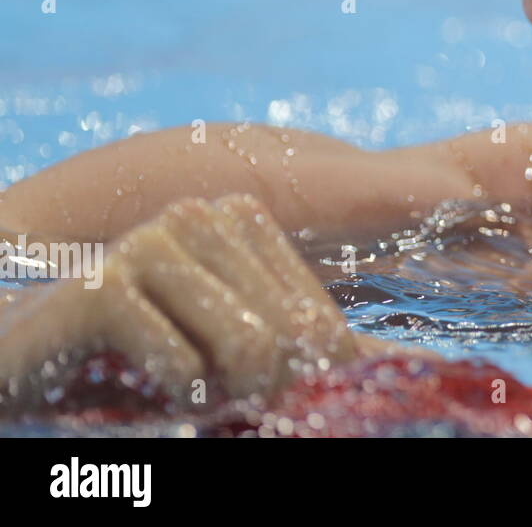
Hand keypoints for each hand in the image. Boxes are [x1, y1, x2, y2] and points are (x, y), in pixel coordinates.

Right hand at [0, 194, 360, 410]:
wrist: (22, 363)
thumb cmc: (133, 363)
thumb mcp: (235, 347)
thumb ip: (314, 344)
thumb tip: (414, 367)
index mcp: (247, 218)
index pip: (326, 328)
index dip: (295, 379)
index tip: (243, 380)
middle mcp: (206, 214)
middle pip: (297, 340)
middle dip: (256, 389)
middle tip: (199, 385)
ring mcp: (157, 239)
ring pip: (251, 353)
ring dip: (213, 394)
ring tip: (167, 379)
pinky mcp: (108, 283)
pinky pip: (185, 369)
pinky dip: (164, 396)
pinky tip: (123, 376)